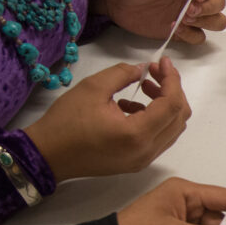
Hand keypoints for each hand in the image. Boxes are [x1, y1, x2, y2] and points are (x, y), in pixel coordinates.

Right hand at [24, 57, 190, 181]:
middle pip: (179, 117)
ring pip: (172, 129)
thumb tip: (143, 68)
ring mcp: (143, 160)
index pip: (172, 104)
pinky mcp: (136, 163)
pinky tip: (131, 106)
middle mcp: (147, 151)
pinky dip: (155, 119)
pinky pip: (159, 138)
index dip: (172, 79)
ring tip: (142, 86)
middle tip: (153, 73)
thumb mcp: (93, 88)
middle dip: (171, 90)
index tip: (163, 62)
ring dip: (164, 104)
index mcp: (137, 134)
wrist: (46, 156)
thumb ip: (123, 74)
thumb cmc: (66, 122)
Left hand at [94, 0, 225, 42]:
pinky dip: (192, 35)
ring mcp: (190, 14)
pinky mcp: (183, 30)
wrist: (115, 3)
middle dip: (208, 9)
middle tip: (188, 12)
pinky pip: (199, 37)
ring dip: (206, 22)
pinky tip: (177, 30)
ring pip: (216, 21)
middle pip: (218, 3)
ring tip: (184, 20)